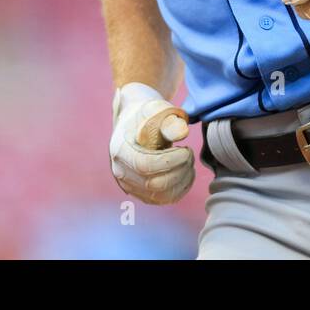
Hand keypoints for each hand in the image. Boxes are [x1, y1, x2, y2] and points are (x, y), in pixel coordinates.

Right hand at [109, 82, 193, 204]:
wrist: (138, 122)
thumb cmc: (150, 114)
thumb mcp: (158, 109)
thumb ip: (169, 119)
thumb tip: (181, 132)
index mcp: (120, 150)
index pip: (145, 165)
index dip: (171, 160)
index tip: (186, 148)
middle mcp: (121, 172)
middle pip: (154, 184)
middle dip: (180, 170)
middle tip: (189, 153)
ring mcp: (130, 186)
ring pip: (161, 196)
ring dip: (183, 180)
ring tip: (189, 161)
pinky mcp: (142, 193)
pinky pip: (164, 199)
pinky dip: (182, 188)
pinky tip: (187, 171)